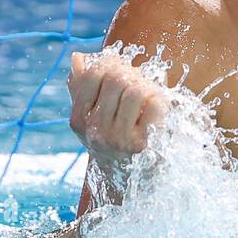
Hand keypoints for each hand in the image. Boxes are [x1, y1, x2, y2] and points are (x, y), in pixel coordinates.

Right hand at [67, 51, 169, 166]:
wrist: (135, 179)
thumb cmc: (116, 140)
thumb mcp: (93, 117)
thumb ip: (83, 88)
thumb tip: (78, 58)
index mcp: (79, 121)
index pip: (92, 75)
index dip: (110, 63)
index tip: (121, 65)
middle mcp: (96, 131)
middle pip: (116, 80)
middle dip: (131, 74)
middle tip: (140, 79)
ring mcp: (118, 140)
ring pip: (136, 91)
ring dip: (146, 86)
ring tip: (149, 94)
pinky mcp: (142, 145)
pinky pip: (154, 105)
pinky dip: (160, 100)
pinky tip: (158, 108)